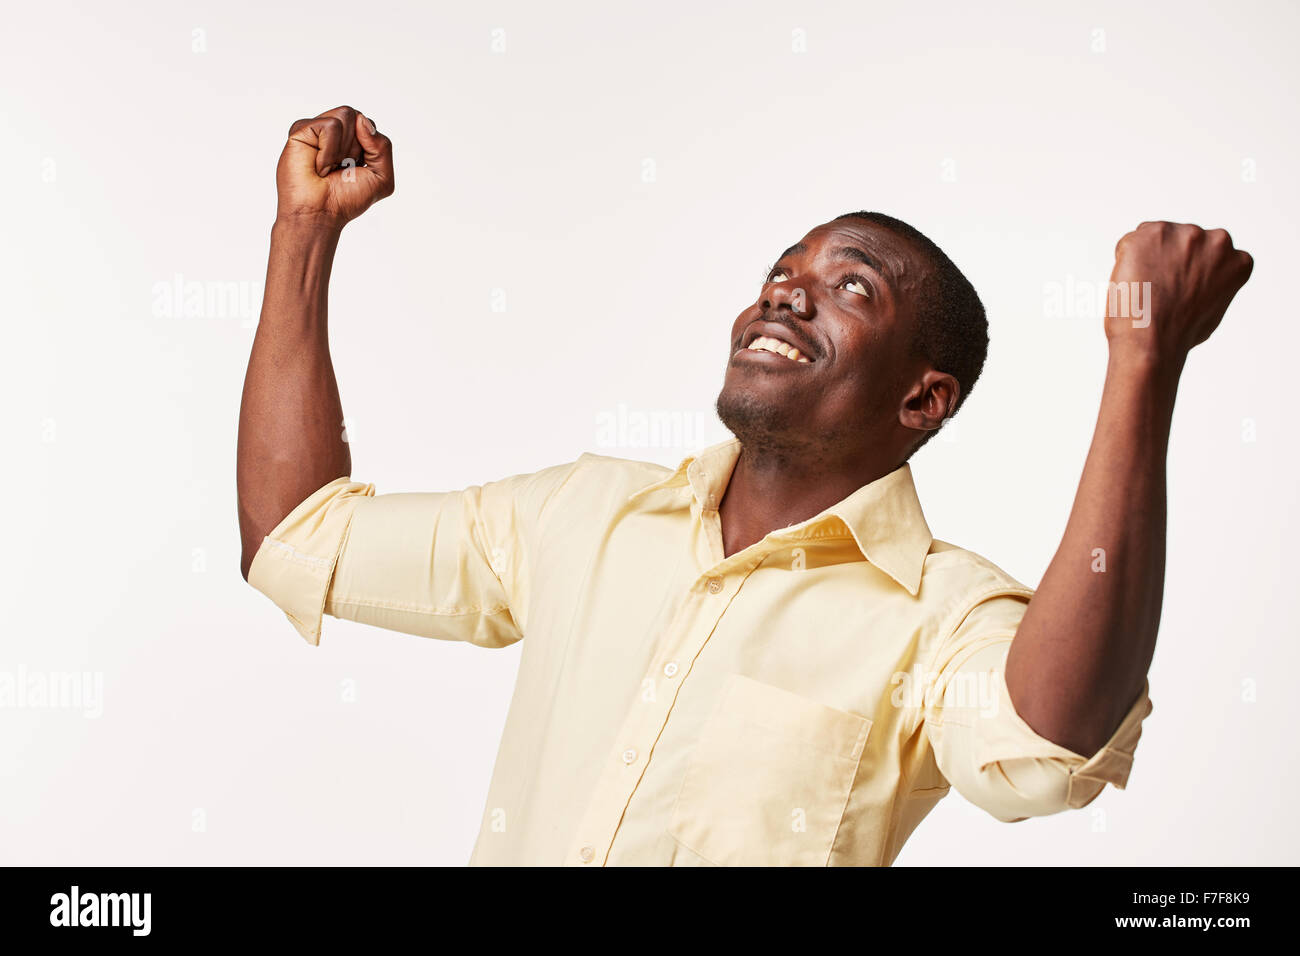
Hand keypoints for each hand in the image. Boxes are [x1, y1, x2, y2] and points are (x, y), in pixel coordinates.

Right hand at [275, 105, 393, 229]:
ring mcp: (317, 129)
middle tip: (341, 167)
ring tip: (329, 166)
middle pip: (358, 117)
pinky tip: (318, 166)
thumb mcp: (381, 177)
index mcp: (352, 140)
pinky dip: (329, 150)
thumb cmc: (346, 199)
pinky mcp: (301, 129)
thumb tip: (361, 119)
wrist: (320, 213)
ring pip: (346, 114)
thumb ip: (383, 146)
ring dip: (343, 148)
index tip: (355, 169)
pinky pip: (330, 125)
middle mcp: (334, 132)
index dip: (369, 149)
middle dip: (357, 147)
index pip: (369, 125)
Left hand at [1105, 221, 1252, 364]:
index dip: (1187, 272)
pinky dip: (1125, 259)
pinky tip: (1133, 281)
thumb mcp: (1214, 306)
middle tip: (1159, 290)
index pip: (1208, 253)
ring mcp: (1186, 234)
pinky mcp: (1153, 233)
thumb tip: (1199, 279)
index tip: (1179, 289)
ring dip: (1147, 257)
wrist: (1154, 340)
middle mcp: (1217, 240)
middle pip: (1183, 240)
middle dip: (1169, 259)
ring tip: (1147, 288)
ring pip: (1157, 238)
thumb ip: (1212, 282)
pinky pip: (1131, 241)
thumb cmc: (1179, 333)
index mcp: (1237, 259)